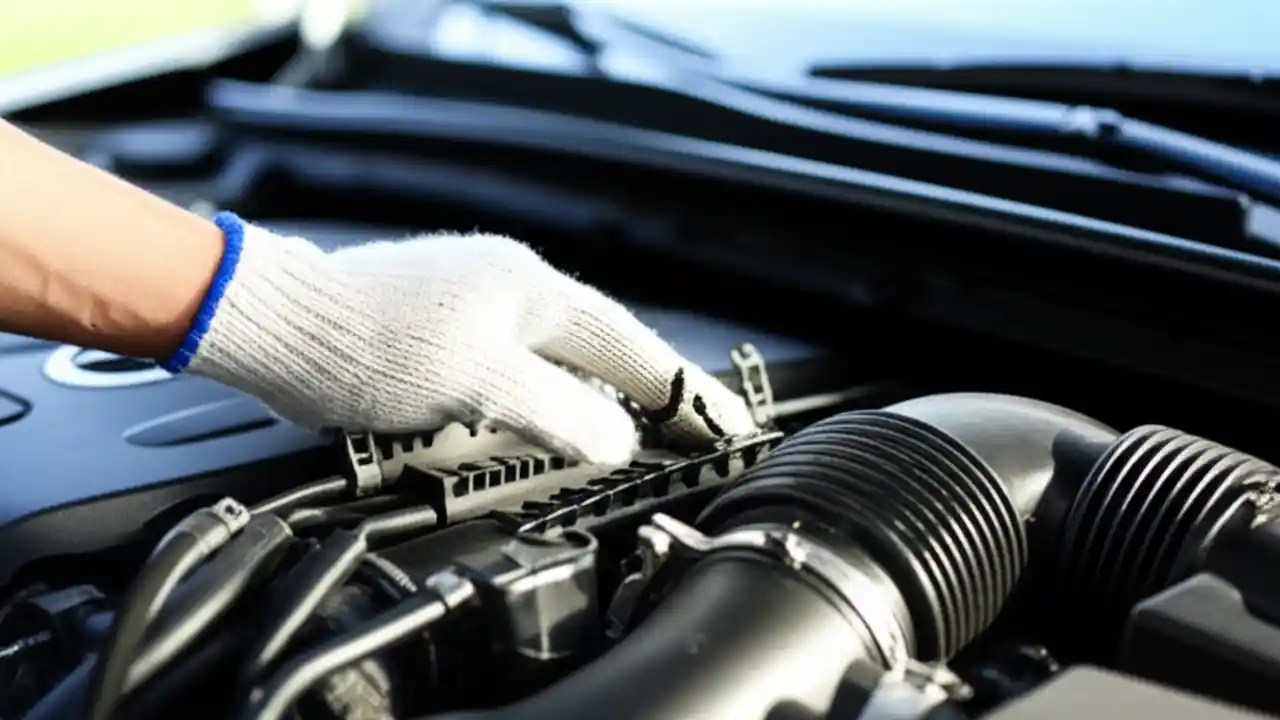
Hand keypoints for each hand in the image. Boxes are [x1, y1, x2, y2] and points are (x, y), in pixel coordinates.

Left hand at [167, 214, 755, 463]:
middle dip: (654, 390)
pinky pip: (522, 358)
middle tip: (697, 428)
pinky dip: (554, 388)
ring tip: (644, 427)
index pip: (630, 348)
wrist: (278, 324)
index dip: (681, 392)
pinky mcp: (442, 324)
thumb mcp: (478, 386)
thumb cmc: (369, 346)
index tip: (726, 422)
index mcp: (530, 291)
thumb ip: (558, 412)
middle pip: (604, 345)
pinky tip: (552, 412)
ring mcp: (475, 300)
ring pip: (562, 352)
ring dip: (605, 390)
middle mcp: (510, 285)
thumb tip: (615, 438)